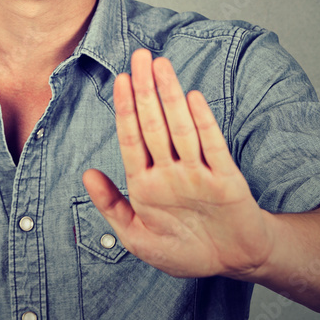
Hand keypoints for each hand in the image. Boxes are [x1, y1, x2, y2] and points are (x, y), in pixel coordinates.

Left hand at [82, 48, 275, 278]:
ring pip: (181, 128)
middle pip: (155, 123)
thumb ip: (112, 207)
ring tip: (161, 65)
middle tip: (140, 56)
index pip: (132, 138)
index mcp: (146, 182)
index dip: (126, 108)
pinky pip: (212, 147)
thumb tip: (87, 174)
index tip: (120, 79)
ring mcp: (198, 172)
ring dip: (170, 96)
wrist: (233, 263)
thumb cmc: (185, 250)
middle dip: (146, 90)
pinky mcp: (226, 179)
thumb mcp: (138, 238)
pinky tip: (192, 99)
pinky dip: (203, 123)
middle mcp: (171, 171)